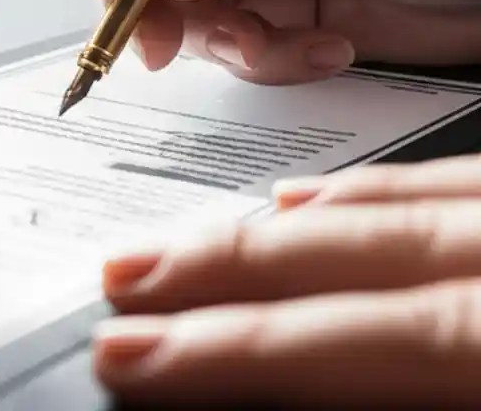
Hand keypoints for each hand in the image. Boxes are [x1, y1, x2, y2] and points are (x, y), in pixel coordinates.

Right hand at [93, 155, 480, 407]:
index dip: (232, 349)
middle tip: (123, 278)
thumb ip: (399, 401)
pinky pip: (459, 181)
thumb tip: (271, 398)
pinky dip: (372, 188)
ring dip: (272, 230)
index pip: (356, 342)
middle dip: (222, 270)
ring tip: (179, 245)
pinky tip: (308, 195)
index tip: (136, 356)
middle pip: (352, 255)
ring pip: (390, 206)